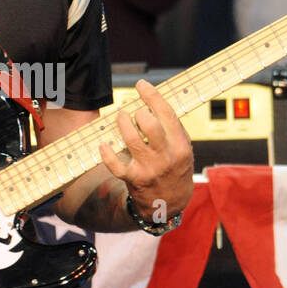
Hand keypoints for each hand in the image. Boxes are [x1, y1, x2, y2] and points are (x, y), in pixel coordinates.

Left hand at [98, 79, 193, 224]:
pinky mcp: (134, 179)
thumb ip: (172, 127)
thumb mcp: (183, 148)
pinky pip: (116, 165)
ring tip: (121, 117)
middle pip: (148, 125)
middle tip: (134, 111)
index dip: (152, 95)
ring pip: (130, 139)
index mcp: (180, 146)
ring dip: (122, 123)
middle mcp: (165, 157)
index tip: (141, 84)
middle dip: (138, 112)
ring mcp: (149, 169)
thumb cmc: (175, 167)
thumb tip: (153, 99)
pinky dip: (107, 154)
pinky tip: (104, 144)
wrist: (171, 203)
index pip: (166, 114)